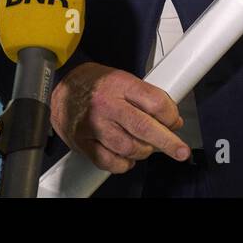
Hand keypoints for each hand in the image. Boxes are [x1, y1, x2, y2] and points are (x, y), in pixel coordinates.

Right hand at [49, 62, 190, 173]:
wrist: (62, 89)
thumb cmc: (96, 84)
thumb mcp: (124, 79)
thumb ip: (147, 98)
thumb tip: (172, 121)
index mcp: (120, 85)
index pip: (154, 103)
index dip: (170, 116)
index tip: (176, 123)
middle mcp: (106, 105)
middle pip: (144, 128)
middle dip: (167, 142)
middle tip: (180, 151)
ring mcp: (93, 125)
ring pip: (128, 148)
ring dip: (144, 151)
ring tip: (146, 147)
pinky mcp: (82, 142)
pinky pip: (109, 161)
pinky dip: (123, 164)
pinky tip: (127, 157)